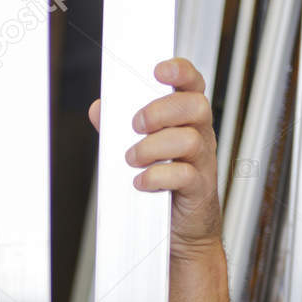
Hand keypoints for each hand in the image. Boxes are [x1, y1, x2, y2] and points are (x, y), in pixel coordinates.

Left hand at [89, 57, 232, 301]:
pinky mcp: (199, 189)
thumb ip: (118, 128)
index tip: (158, 69)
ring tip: (131, 161)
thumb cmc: (159, 185)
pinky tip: (140, 183)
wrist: (178, 232)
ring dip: (152, 147)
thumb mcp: (136, 151)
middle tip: (135, 126)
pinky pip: (184, 175)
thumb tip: (98, 108)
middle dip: (160, 111)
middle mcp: (200, 135)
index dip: (180, 71)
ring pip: (189, 139)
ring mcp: (203, 162)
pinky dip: (157, 177)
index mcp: (186, 120)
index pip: (192, 84)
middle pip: (194, 105)